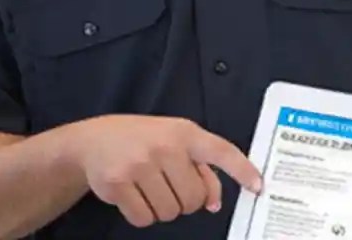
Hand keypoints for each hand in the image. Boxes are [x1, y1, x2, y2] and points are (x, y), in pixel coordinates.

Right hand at [71, 115, 262, 227]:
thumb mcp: (174, 141)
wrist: (93, 140)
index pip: (220, 151)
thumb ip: (201, 168)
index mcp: (183, 133)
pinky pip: (144, 219)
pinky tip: (134, 195)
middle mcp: (163, 146)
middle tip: (169, 185)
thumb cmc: (143, 140)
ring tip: (149, 186)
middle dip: (185, 200)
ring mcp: (138, 165)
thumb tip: (214, 202)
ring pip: (170, 212)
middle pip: (193, 199)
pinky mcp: (117, 184)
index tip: (258, 187)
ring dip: (163, 208)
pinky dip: (142, 215)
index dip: (242, 170)